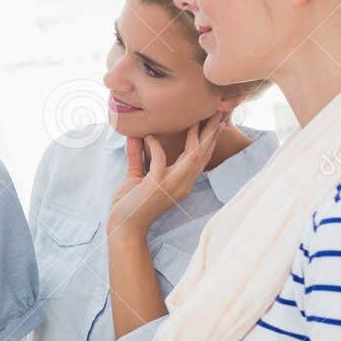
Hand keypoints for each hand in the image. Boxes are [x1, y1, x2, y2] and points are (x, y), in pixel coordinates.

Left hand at [107, 115, 228, 241]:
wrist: (123, 228)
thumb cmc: (129, 205)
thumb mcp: (136, 176)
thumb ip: (138, 157)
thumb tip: (136, 135)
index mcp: (181, 183)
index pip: (201, 158)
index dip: (210, 140)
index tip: (217, 122)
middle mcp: (182, 184)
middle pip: (203, 154)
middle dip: (211, 132)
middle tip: (218, 112)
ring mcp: (172, 185)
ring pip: (192, 155)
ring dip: (197, 135)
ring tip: (198, 117)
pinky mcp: (157, 185)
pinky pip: (160, 160)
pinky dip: (155, 146)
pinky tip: (148, 137)